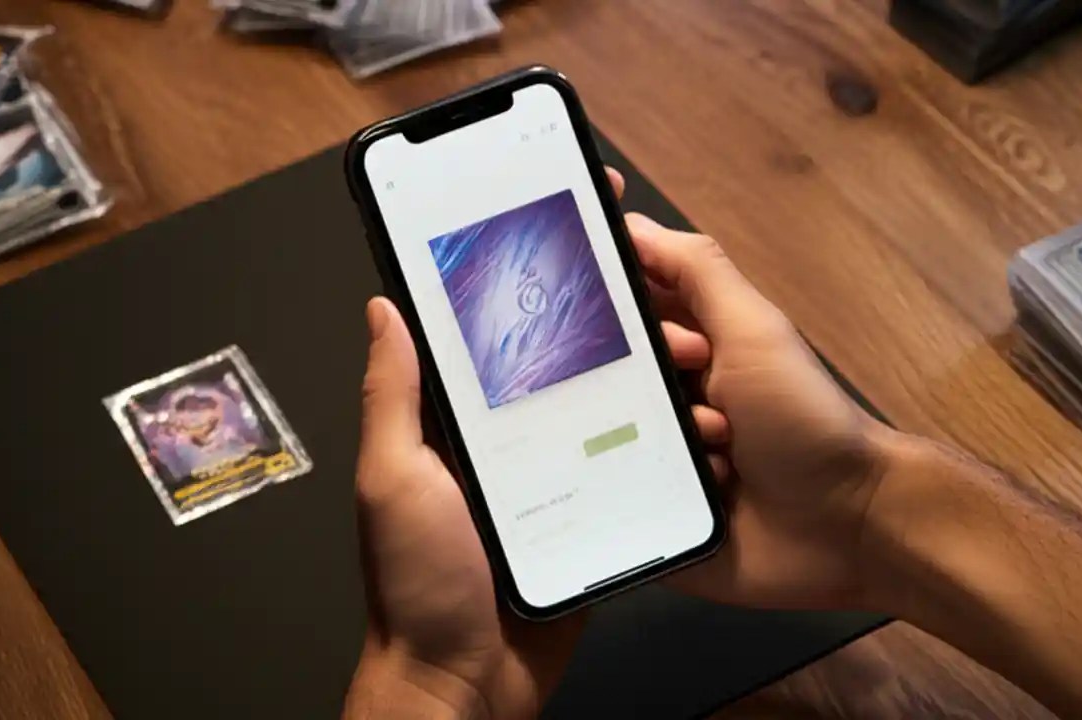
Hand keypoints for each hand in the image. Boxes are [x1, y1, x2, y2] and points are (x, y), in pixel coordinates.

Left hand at [345, 170, 732, 718]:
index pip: (489, 334)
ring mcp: (550, 478)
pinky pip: (625, 467)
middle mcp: (504, 441)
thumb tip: (385, 306)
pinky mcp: (586, 516)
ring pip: (605, 410)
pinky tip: (696, 424)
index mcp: (453, 423)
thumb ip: (395, 395)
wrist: (465, 685)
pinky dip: (659, 445)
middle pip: (563, 365)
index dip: (523, 282)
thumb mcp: (396, 477)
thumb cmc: (417, 585)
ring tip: (694, 362)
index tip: (566, 231)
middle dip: (614, 328)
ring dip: (649, 383)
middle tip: (661, 305)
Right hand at [624, 211, 893, 610]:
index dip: (600, 301)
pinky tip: (676, 490)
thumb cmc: (803, 419)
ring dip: (635, 438)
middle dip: (615, 377)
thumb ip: (697, 270)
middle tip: (666, 388)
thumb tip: (629, 221)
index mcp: (686, 343)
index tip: (605, 310)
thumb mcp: (753, 330)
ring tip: (704, 447)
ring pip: (586, 435)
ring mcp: (651, 457)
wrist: (846, 526)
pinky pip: (598, 498)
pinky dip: (625, 490)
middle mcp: (662, 395)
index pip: (614, 308)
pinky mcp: (645, 514)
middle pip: (591, 371)